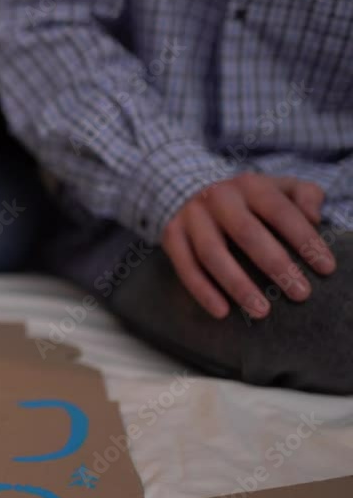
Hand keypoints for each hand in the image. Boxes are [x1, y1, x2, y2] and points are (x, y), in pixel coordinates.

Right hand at [161, 173, 335, 318]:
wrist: (188, 188)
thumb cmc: (247, 199)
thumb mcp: (277, 187)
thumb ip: (304, 195)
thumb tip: (314, 217)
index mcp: (249, 185)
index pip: (280, 211)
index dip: (304, 239)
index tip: (326, 268)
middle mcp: (217, 197)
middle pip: (246, 233)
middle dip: (275, 265)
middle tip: (300, 294)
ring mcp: (191, 217)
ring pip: (212, 254)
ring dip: (238, 285)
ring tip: (261, 311)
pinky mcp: (172, 235)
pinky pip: (186, 267)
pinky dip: (203, 291)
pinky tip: (222, 312)